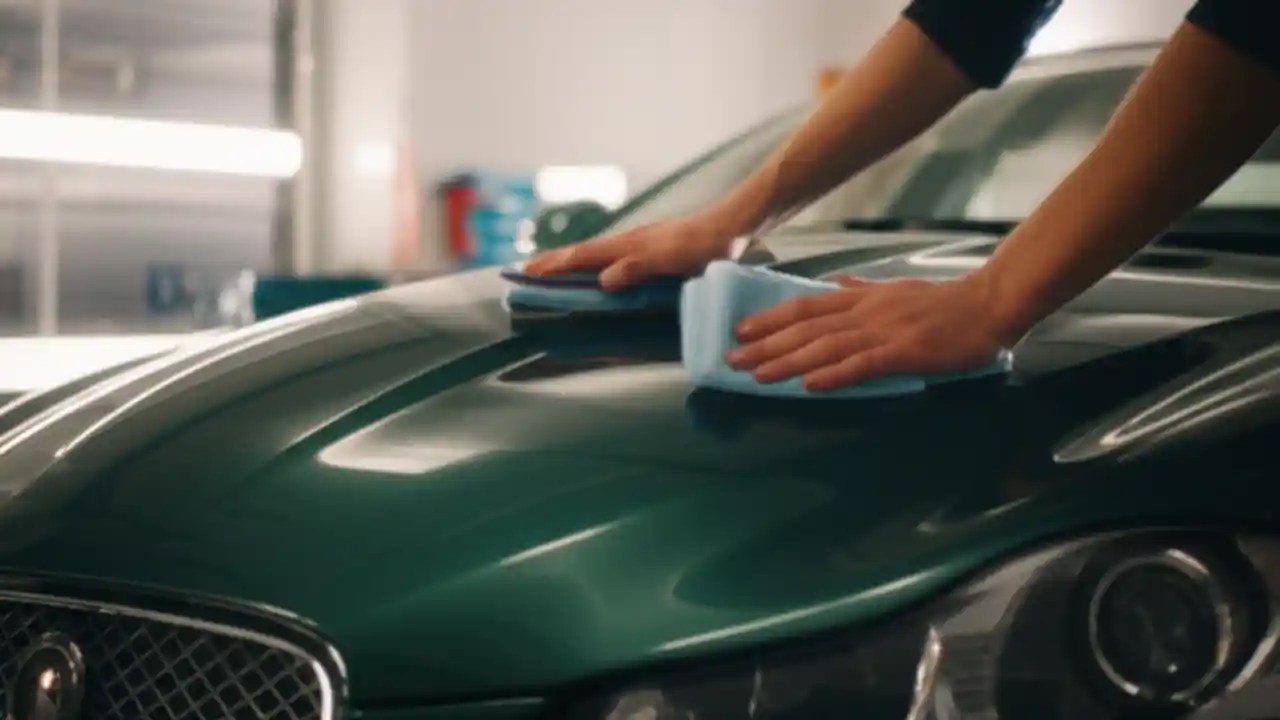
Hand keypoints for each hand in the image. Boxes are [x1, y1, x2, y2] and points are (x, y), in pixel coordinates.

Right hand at [523, 212, 740, 289]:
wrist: (735, 223)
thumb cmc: (706, 244)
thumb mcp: (672, 259)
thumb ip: (637, 267)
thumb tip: (602, 280)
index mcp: (629, 246)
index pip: (582, 257)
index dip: (554, 266)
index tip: (526, 273)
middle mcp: (630, 241)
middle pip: (583, 252)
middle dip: (553, 262)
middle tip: (525, 271)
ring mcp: (642, 243)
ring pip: (597, 252)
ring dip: (571, 261)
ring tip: (552, 268)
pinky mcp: (654, 247)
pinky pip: (613, 255)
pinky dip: (595, 262)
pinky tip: (600, 269)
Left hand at [727, 271, 1017, 390]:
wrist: (990, 305)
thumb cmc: (946, 303)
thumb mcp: (896, 288)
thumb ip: (862, 288)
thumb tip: (835, 282)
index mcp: (862, 297)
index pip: (806, 306)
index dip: (771, 318)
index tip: (741, 330)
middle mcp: (865, 311)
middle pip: (806, 327)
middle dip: (766, 345)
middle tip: (732, 360)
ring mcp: (883, 331)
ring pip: (826, 347)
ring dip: (788, 362)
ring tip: (758, 376)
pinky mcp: (904, 352)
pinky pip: (862, 365)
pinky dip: (834, 374)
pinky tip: (810, 385)